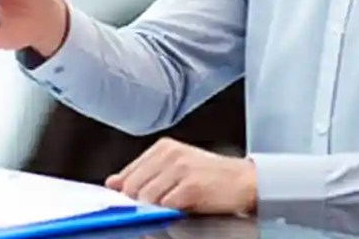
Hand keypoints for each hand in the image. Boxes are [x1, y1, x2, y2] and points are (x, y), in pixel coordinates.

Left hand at [106, 138, 255, 215]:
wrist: (245, 180)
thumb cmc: (209, 176)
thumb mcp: (175, 167)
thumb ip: (144, 173)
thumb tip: (113, 183)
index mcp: (163, 147)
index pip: (129, 172)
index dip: (125, 191)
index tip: (124, 202)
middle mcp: (170, 154)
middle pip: (134, 186)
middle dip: (139, 202)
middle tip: (154, 207)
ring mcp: (181, 169)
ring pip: (148, 197)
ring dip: (156, 208)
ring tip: (173, 205)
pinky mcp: (192, 186)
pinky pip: (167, 205)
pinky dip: (170, 211)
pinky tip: (182, 208)